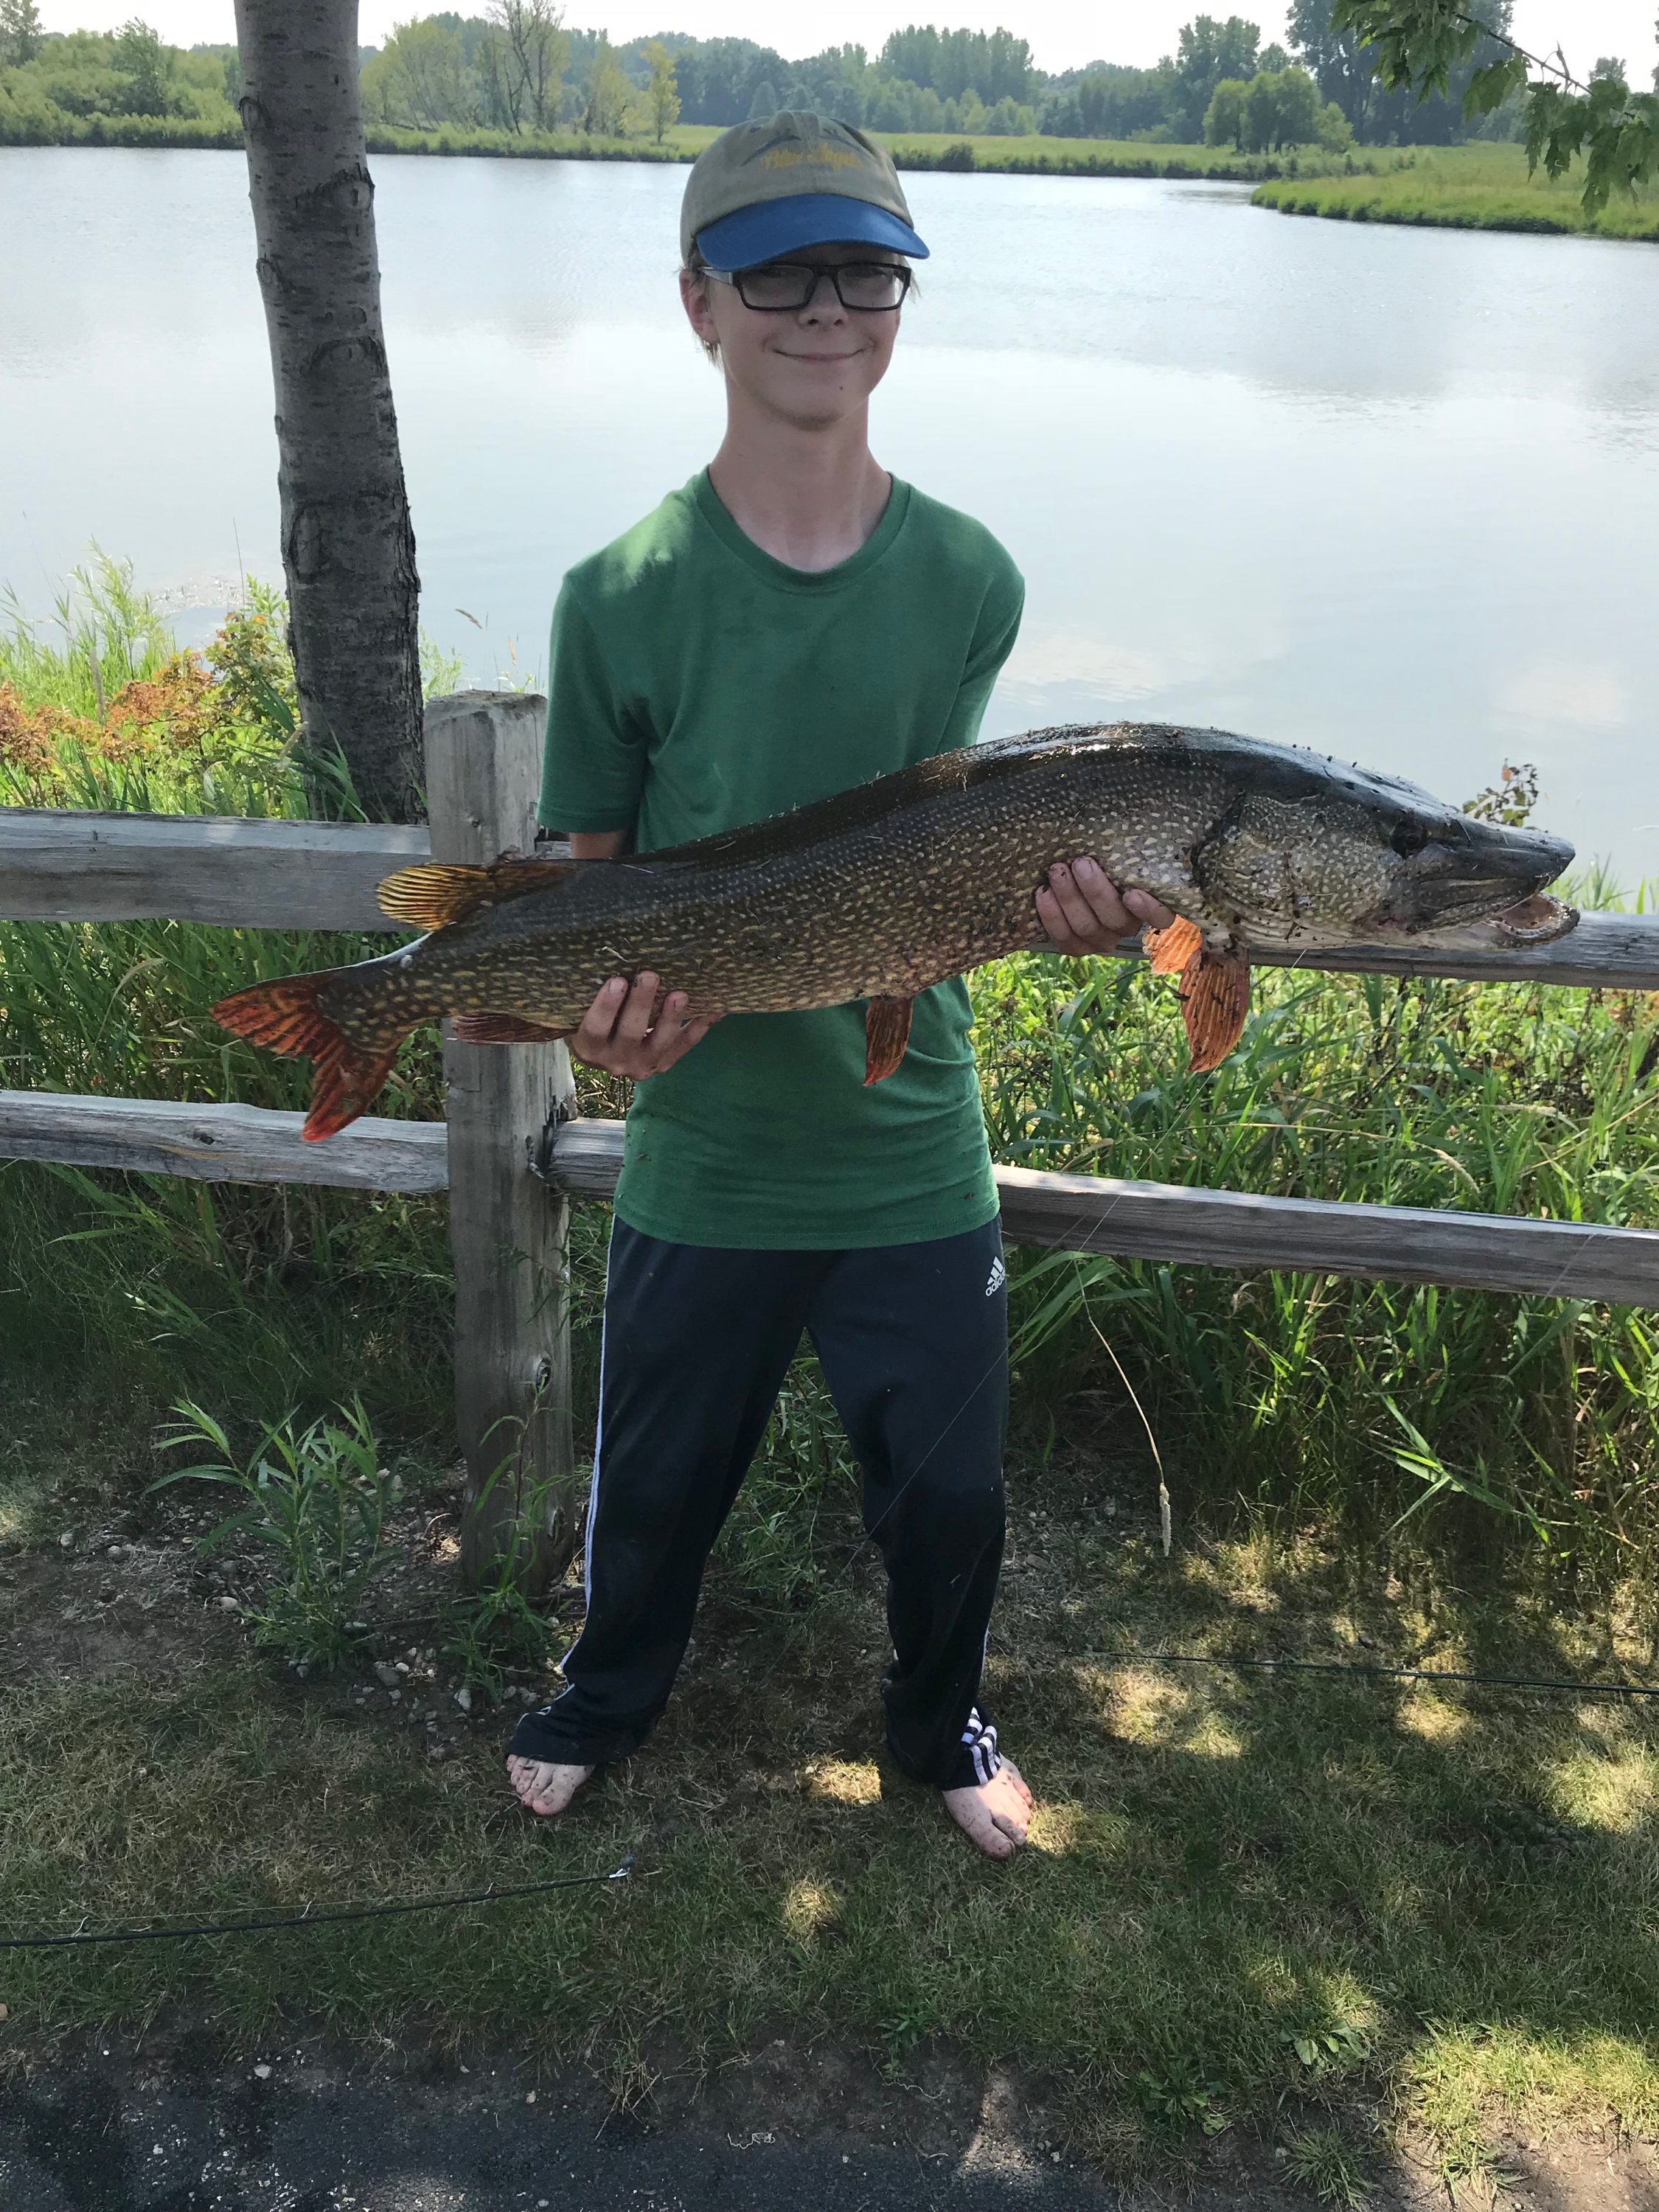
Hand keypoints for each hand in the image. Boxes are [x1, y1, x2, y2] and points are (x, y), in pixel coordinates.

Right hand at [568, 972, 716, 1078]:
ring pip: (659, 1043)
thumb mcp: (582, 1011)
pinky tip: (713, 1010)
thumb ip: (589, 993)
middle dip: (641, 1004)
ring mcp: (642, 1065)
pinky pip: (683, 1046)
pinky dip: (699, 1027)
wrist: (603, 1054)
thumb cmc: (591, 1021)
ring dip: (671, 1018)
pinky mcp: (663, 1064)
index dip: (606, 1006)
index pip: (596, 1028)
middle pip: (630, 1033)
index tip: (617, 980)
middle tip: (650, 975)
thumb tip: (603, 952)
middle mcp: (615, 1060)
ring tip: (680, 994)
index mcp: (589, 1046)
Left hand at [1036, 858, 1175, 956]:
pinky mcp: (1076, 946)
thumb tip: (1129, 808)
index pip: (1161, 916)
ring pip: (1087, 927)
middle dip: (1095, 891)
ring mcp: (1101, 939)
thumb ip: (1124, 844)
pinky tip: (1043, 892)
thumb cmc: (1101, 857)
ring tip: (1057, 871)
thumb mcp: (1116, 848)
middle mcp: (1126, 926)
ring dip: (1069, 898)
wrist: (1068, 872)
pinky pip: (1064, 937)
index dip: (1149, 909)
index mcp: (1147, 905)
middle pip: (1115, 919)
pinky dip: (1051, 915)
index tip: (1131, 893)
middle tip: (1080, 863)